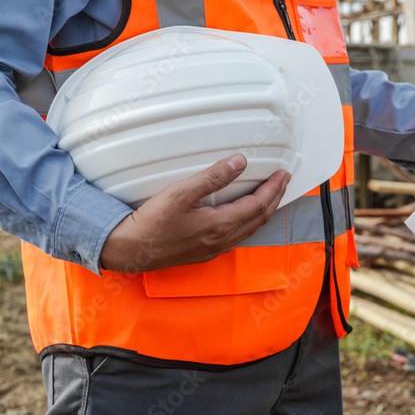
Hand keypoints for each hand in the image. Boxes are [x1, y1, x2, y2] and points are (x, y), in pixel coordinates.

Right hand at [99, 154, 289, 272]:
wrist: (131, 249)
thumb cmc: (152, 222)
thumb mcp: (181, 192)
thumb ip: (213, 177)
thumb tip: (239, 162)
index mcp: (221, 226)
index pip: (259, 205)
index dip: (274, 188)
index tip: (283, 174)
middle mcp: (222, 240)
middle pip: (259, 218)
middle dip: (274, 198)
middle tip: (283, 181)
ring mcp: (215, 248)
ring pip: (250, 229)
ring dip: (263, 210)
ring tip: (270, 194)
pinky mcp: (205, 251)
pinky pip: (238, 235)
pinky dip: (249, 221)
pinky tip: (245, 214)